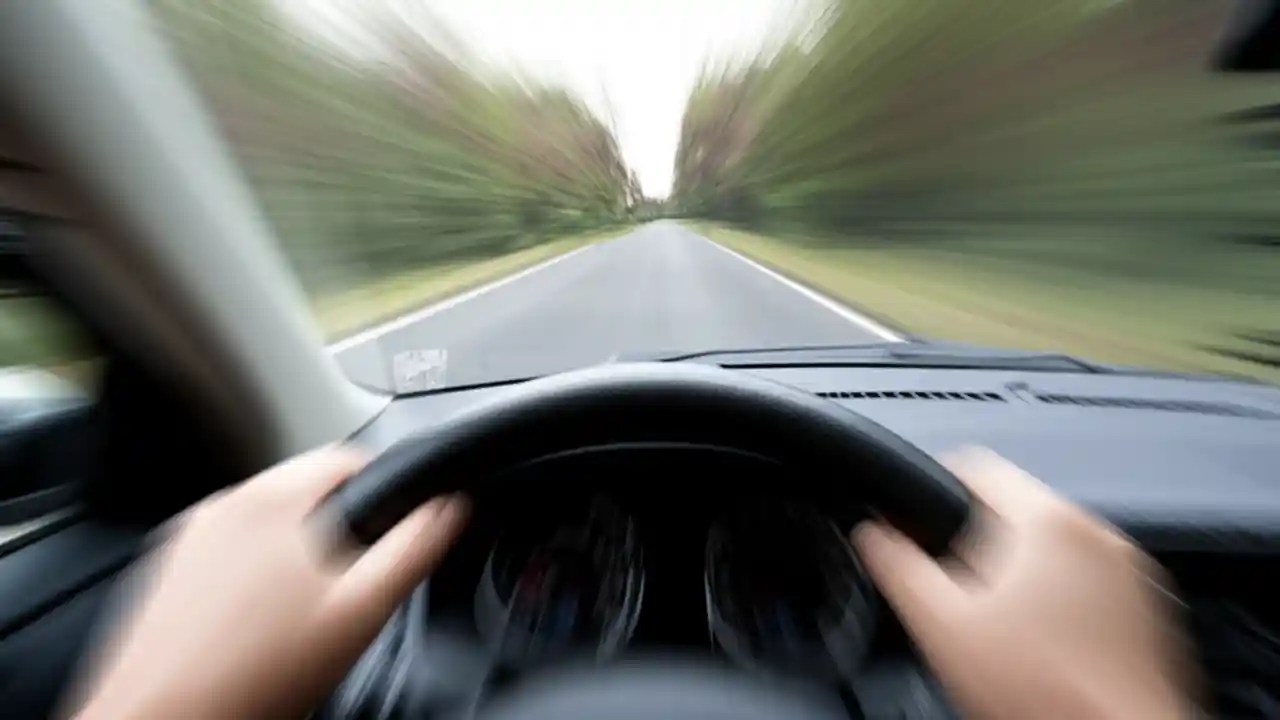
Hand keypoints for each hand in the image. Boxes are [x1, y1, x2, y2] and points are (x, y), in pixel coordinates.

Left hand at [70, 445, 468, 719]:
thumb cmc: (255, 677)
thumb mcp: (362, 610)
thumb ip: (415, 546)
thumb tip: (451, 505)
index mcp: (272, 497)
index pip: (349, 457)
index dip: (387, 491)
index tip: (395, 531)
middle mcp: (222, 503)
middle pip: (307, 491)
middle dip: (339, 529)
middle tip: (349, 589)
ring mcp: (187, 538)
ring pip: (267, 525)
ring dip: (295, 553)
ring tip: (301, 616)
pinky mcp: (167, 572)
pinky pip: (228, 554)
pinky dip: (252, 577)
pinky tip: (258, 629)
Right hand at [852, 448, 1195, 719]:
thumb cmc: (1044, 695)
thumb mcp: (942, 626)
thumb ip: (896, 566)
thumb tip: (871, 533)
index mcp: (1050, 521)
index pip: (973, 466)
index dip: (928, 490)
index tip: (911, 525)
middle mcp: (1099, 534)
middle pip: (1011, 512)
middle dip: (972, 547)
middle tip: (951, 599)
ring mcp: (1130, 572)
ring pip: (1049, 550)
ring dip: (1014, 577)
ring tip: (998, 633)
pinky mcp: (1146, 609)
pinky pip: (1085, 584)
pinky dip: (1055, 604)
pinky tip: (1039, 650)